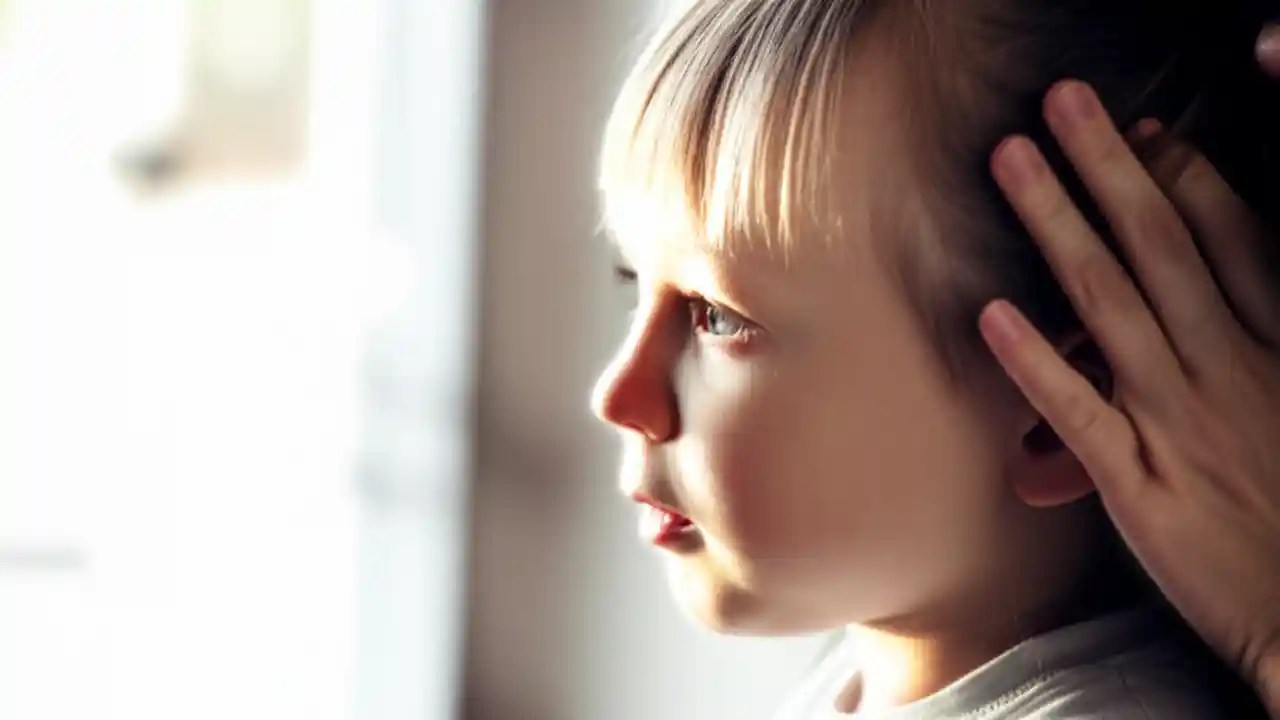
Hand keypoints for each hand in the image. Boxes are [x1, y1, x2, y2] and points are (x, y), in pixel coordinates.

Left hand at [978, 68, 1279, 717]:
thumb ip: (1251, 343)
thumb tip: (1207, 287)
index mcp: (1276, 351)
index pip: (1229, 243)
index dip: (1183, 177)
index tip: (1141, 129)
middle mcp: (1229, 373)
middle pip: (1163, 249)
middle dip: (1110, 169)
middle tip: (1063, 101)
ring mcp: (1182, 427)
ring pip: (1114, 308)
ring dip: (1058, 229)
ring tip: (1012, 163)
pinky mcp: (1142, 489)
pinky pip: (1083, 415)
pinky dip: (1039, 363)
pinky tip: (991, 315)